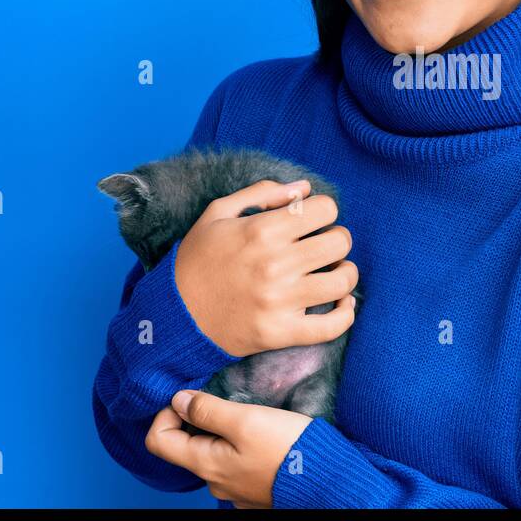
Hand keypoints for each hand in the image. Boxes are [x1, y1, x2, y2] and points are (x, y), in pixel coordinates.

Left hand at [145, 390, 312, 507]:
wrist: (328, 480)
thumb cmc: (288, 448)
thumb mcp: (246, 420)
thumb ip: (208, 410)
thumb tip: (178, 400)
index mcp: (206, 465)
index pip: (157, 441)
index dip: (166, 413)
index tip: (191, 397)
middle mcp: (214, 482)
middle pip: (186, 446)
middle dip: (199, 420)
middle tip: (226, 400)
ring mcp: (234, 489)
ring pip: (213, 454)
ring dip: (223, 433)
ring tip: (250, 416)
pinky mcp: (253, 489)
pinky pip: (235, 464)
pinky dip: (240, 447)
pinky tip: (262, 437)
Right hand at [173, 178, 358, 357]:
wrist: (174, 316)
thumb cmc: (198, 260)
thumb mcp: (218, 214)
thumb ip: (263, 193)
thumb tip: (304, 188)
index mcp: (262, 230)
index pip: (325, 210)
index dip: (323, 211)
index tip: (312, 220)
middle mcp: (275, 265)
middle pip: (339, 242)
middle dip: (336, 239)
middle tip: (323, 246)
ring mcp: (280, 301)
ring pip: (342, 281)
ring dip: (345, 273)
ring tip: (333, 271)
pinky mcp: (281, 333)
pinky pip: (332, 326)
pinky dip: (345, 313)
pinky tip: (342, 302)